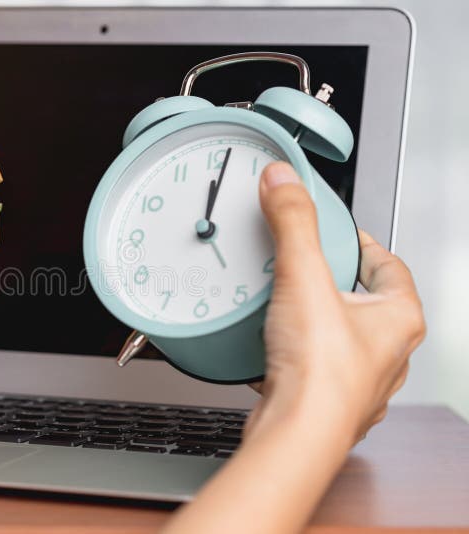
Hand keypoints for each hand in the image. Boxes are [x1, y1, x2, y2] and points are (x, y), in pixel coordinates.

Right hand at [246, 161, 425, 444]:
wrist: (296, 435)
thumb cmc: (321, 376)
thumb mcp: (304, 279)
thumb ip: (293, 224)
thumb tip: (284, 182)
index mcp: (399, 319)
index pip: (391, 265)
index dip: (364, 243)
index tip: (340, 232)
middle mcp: (387, 352)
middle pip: (363, 299)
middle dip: (332, 280)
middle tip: (302, 264)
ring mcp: (358, 378)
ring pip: (339, 335)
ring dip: (313, 317)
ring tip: (282, 303)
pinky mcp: (327, 398)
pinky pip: (313, 362)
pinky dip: (294, 350)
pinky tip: (269, 343)